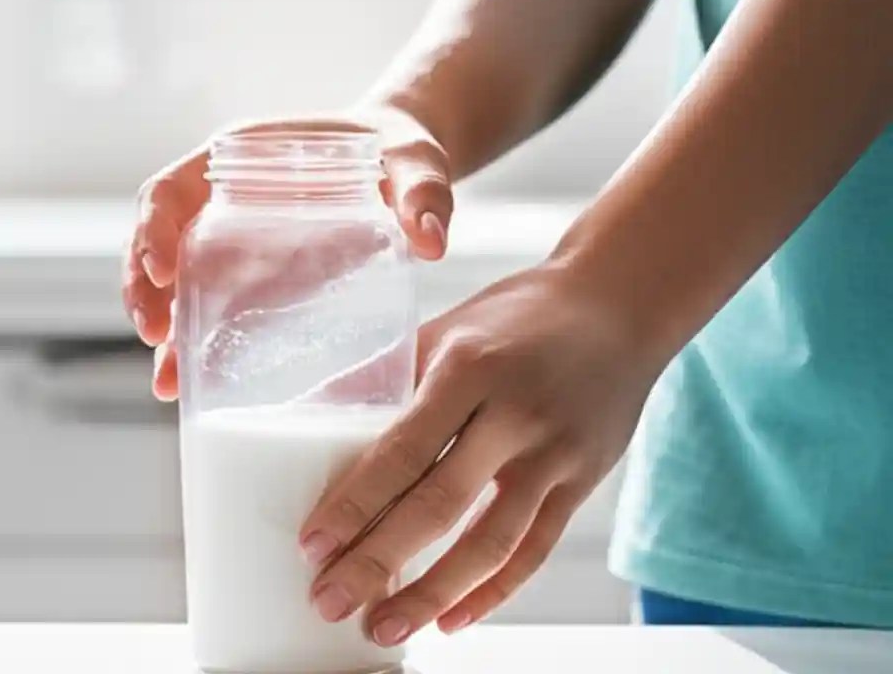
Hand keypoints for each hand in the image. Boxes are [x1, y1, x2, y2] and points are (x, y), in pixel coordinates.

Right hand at [123, 107, 455, 399]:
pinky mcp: (247, 273)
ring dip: (161, 326)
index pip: (169, 188)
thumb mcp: (415, 160)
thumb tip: (432, 242)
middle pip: (152, 241)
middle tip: (154, 337)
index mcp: (238, 156)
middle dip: (142, 290)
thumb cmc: (399, 150)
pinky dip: (191, 342)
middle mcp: (219, 197)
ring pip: (170, 281)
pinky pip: (203, 305)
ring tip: (167, 381)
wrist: (403, 167)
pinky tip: (191, 383)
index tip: (163, 271)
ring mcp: (228, 237)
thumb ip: (423, 191)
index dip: (152, 229)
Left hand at [298, 264, 665, 643]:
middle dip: (377, 561)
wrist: (618, 306)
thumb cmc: (516, 315)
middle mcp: (515, 416)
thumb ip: (390, 377)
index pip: (401, 451)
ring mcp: (555, 455)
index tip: (313, 544)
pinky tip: (452, 619)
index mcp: (469, 370)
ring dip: (433, 594)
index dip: (355, 504)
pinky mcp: (582, 482)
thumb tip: (313, 417)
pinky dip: (493, 591)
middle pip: (438, 506)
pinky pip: (535, 551)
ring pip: (490, 543)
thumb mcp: (447, 329)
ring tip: (385, 626)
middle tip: (329, 601)